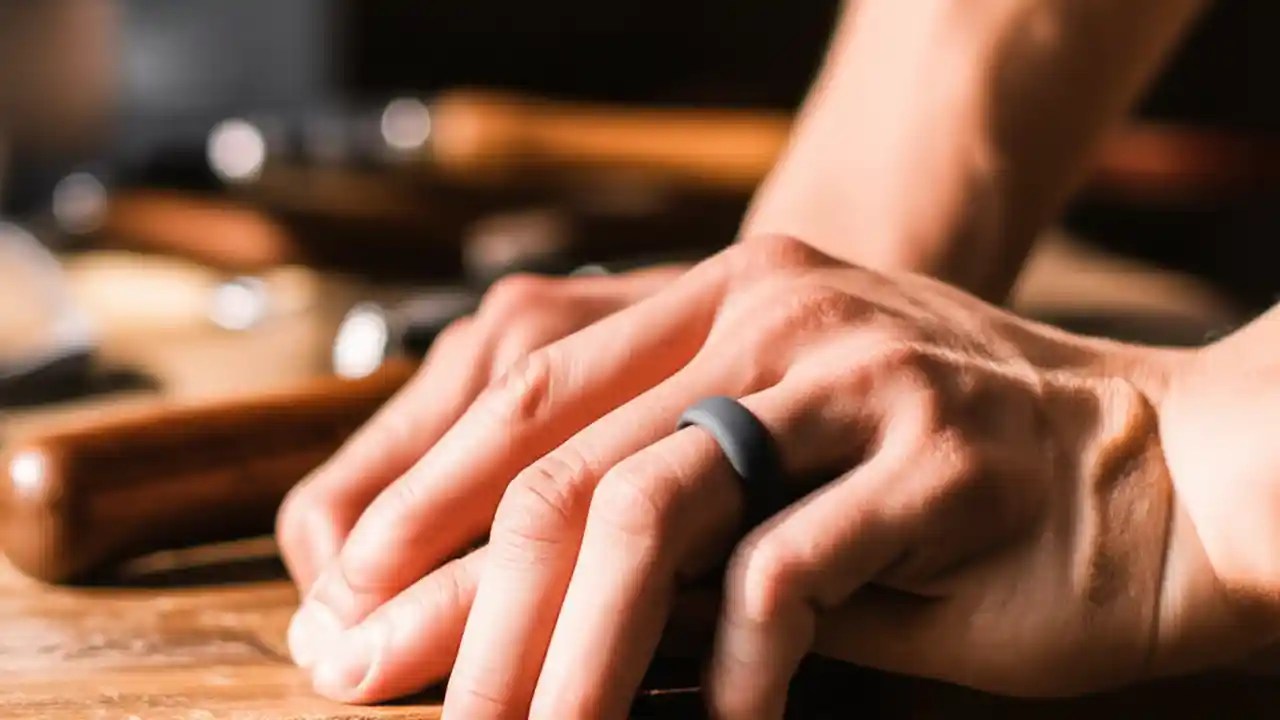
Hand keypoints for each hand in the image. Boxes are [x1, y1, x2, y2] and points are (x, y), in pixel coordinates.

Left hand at [284, 236, 1259, 716]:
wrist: (1158, 473)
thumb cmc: (949, 485)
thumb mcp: (783, 474)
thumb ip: (661, 518)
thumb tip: (498, 610)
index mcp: (718, 296)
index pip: (518, 385)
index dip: (415, 492)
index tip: (347, 600)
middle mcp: (772, 311)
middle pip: (556, 447)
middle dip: (454, 588)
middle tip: (375, 685)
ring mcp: (856, 374)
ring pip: (648, 505)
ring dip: (562, 647)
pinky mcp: (939, 456)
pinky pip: (787, 574)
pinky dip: (729, 671)